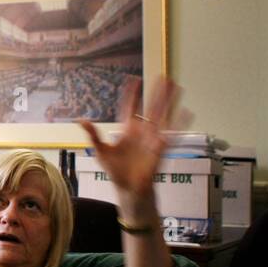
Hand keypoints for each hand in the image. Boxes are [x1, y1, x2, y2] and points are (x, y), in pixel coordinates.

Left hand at [77, 76, 188, 199]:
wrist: (128, 189)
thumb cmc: (116, 171)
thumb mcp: (100, 151)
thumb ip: (93, 135)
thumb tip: (80, 120)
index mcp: (127, 131)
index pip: (130, 107)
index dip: (132, 95)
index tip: (134, 80)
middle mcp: (141, 132)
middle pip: (150, 108)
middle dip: (156, 93)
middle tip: (163, 77)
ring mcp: (152, 139)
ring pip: (162, 116)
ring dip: (169, 102)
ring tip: (175, 87)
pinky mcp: (160, 149)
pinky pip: (172, 134)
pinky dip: (179, 124)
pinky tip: (186, 112)